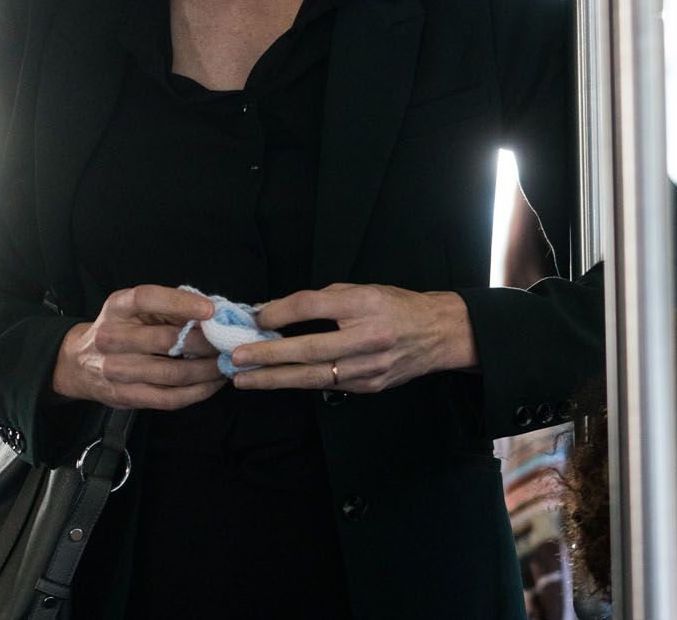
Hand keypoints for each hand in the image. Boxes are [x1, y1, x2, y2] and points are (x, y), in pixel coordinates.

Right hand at [51, 284, 224, 409]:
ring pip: (173, 373)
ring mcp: (116, 370)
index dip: (181, 303)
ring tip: (225, 364)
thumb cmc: (121, 328)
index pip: (148, 299)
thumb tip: (214, 313)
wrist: (78, 363)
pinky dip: (197, 392)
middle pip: (166, 341)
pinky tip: (213, 384)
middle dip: (205, 343)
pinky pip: (168, 398)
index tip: (211, 310)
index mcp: (118, 307)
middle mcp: (112, 337)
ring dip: (207, 370)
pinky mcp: (125, 396)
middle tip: (229, 343)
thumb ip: (169, 308)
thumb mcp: (136, 309)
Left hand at [230, 283, 475, 392]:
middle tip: (237, 358)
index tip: (256, 318)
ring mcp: (370, 367)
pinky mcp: (370, 387)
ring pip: (313, 376)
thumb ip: (322, 300)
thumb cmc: (396, 306)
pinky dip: (300, 383)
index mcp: (366, 304)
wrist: (439, 333)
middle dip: (268, 356)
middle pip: (309, 348)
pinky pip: (328, 385)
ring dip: (274, 379)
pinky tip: (276, 382)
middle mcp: (369, 336)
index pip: (314, 306)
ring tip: (245, 379)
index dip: (281, 312)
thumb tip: (276, 311)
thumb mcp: (363, 291)